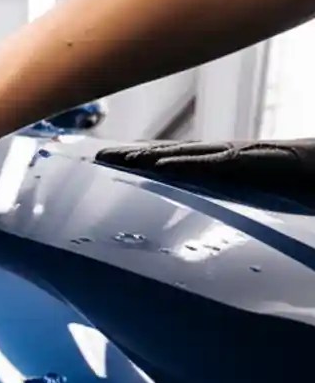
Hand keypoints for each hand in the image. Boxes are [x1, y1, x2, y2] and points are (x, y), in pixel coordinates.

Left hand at [96, 139, 314, 186]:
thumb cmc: (287, 184)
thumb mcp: (243, 197)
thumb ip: (218, 204)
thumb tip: (193, 229)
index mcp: (215, 164)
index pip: (168, 160)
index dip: (138, 160)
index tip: (106, 163)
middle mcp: (218, 155)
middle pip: (165, 153)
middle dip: (130, 154)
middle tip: (95, 157)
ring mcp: (232, 155)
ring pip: (180, 153)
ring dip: (145, 155)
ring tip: (115, 158)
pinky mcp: (248, 160)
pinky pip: (212, 162)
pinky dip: (184, 162)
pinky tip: (159, 164)